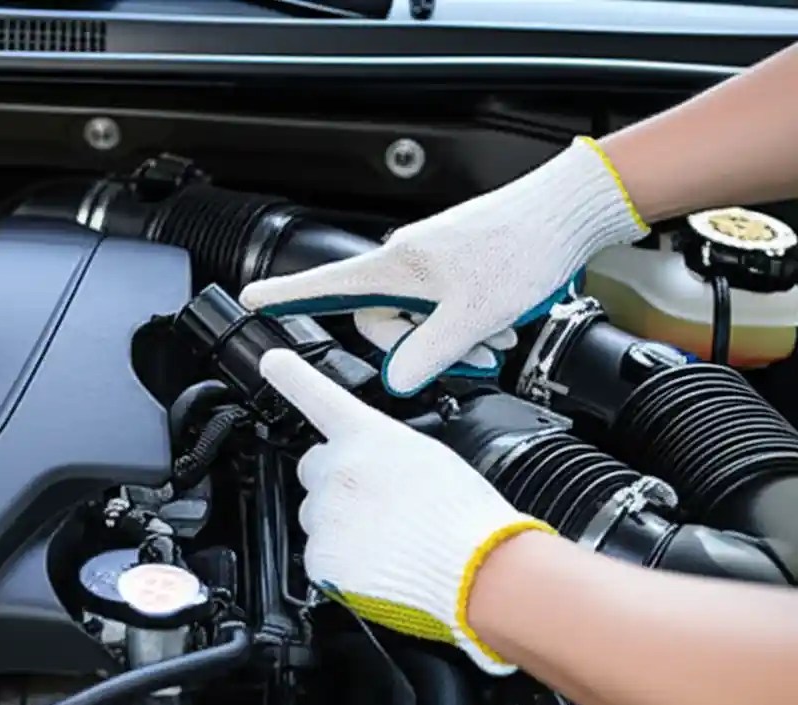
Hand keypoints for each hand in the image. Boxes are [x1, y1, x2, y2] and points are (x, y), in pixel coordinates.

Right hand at [242, 136, 648, 395]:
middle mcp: (406, 260)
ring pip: (422, 314)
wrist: (567, 212)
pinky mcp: (458, 263)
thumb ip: (428, 353)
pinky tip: (500, 324)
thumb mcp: (473, 315)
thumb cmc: (522, 247)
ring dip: (455, 336)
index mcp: (396, 267)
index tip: (250, 300)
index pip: (324, 286)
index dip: (283, 296)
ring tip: (495, 337)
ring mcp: (432, 261)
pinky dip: (470, 321)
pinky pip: (447, 303)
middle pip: (382, 319)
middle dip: (420, 347)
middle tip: (463, 356)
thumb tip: (397, 379)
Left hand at [259, 348, 553, 674]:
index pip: (318, 396)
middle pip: (314, 468)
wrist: (478, 570)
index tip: (272, 362)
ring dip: (339, 524)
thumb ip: (385, 452)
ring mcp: (325, 513)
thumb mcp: (429, 458)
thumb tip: (375, 465)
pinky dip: (341, 563)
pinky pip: (320, 556)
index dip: (291, 376)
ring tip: (388, 540)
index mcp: (367, 437)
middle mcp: (338, 468)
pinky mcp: (320, 556)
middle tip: (375, 504)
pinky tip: (379, 564)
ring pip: (317, 515)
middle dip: (334, 482)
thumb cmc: (466, 517)